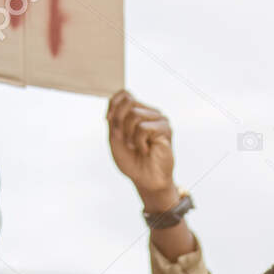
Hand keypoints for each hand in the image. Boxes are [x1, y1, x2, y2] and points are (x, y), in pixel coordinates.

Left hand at [107, 90, 177, 206]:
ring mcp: (159, 119)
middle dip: (119, 122)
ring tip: (135, 147)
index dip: (113, 105)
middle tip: (124, 141)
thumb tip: (119, 100)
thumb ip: (114, 118)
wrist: (145, 180)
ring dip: (128, 134)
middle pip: (128, 101)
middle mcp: (150, 112)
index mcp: (138, 112)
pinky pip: (143, 127)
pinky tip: (145, 150)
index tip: (109, 122)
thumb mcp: (115, 137)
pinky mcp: (165, 129)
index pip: (124, 94)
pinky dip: (138, 142)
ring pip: (134, 114)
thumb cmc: (131, 160)